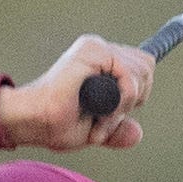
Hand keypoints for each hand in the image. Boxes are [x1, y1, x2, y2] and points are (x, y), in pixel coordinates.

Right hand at [0, 36, 151, 151]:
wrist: (35, 121)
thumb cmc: (56, 124)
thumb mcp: (97, 130)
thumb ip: (118, 129)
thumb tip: (137, 133)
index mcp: (101, 62)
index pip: (142, 69)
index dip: (134, 96)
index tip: (110, 116)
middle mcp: (101, 50)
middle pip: (147, 68)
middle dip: (132, 101)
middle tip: (104, 120)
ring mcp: (97, 48)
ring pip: (141, 73)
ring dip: (123, 106)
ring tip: (98, 119)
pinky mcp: (93, 51)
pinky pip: (129, 78)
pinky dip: (119, 104)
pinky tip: (98, 114)